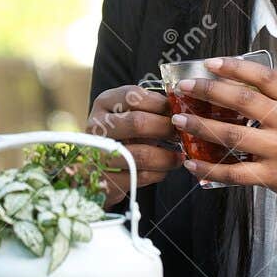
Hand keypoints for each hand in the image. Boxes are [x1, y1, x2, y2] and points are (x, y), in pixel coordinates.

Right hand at [86, 84, 182, 205]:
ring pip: (141, 154)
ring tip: (178, 157)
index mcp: (104, 103)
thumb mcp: (127, 114)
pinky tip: (163, 170)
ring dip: (166, 157)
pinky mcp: (106, 179)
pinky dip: (158, 174)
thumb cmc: (119, 136)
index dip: (161, 105)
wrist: (95, 169)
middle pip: (138, 123)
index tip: (178, 113)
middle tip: (182, 134)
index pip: (134, 96)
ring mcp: (98, 154)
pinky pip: (140, 176)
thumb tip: (182, 109)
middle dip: (166, 129)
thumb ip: (150, 109)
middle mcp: (96, 126)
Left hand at [165, 55, 276, 216]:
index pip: (264, 76)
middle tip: (184, 87)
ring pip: (233, 134)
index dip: (236, 66)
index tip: (211, 63)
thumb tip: (230, 85)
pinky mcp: (271, 176)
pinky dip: (210, 169)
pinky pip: (234, 172)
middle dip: (208, 91)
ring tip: (179, 120)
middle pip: (243, 100)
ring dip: (201, 126)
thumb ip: (272, 99)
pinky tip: (192, 164)